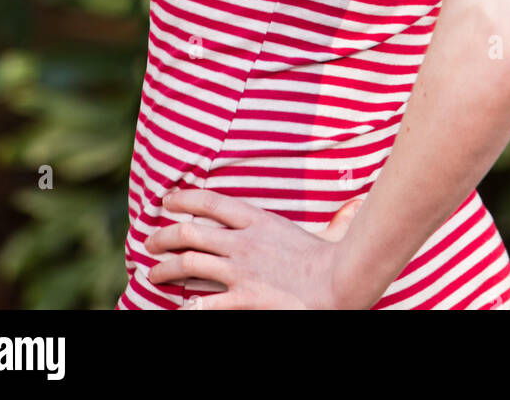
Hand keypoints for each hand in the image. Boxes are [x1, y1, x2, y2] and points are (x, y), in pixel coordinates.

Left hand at [145, 188, 365, 310]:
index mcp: (258, 219)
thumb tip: (360, 203)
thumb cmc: (335, 258)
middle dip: (163, 235)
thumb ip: (338, 219)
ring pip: (187, 264)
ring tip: (151, 274)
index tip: (166, 202)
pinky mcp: (242, 299)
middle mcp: (242, 242)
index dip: (183, 199)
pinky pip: (203, 303)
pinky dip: (186, 306)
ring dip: (163, 269)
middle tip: (149, 241)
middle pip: (189, 232)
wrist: (340, 282)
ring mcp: (240, 271)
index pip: (210, 202)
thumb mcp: (331, 232)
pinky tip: (178, 309)